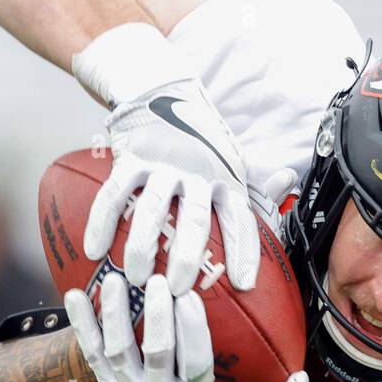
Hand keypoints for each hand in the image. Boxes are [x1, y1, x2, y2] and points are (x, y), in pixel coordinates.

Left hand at [65, 272, 308, 381]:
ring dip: (114, 315)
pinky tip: (73, 295)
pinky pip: (92, 354)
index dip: (191, 331)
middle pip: (156, 354)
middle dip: (155, 317)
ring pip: (118, 351)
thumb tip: (302, 380)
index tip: (190, 298)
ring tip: (113, 279)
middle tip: (156, 280)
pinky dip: (82, 325)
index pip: (194, 363)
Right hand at [72, 23, 258, 295]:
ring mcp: (162, 166)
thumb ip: (257, 182)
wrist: (164, 93)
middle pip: (194, 219)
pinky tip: (94, 251)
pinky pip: (114, 193)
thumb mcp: (233, 162)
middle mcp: (196, 173)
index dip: (244, 251)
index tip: (244, 283)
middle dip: (185, 256)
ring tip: (136, 277)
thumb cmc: (202, 143)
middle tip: (176, 288)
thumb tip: (287, 180)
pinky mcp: (132, 159)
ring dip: (142, 245)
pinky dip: (102, 222)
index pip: (240, 218)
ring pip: (151, 209)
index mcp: (225, 179)